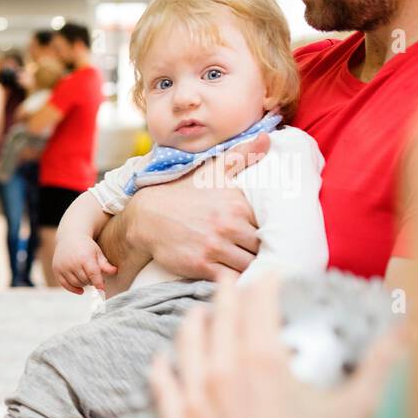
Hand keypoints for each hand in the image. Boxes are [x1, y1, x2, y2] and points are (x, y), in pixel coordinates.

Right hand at [53, 235, 116, 293]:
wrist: (70, 236)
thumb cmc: (86, 245)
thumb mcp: (97, 252)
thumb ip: (105, 264)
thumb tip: (114, 272)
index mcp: (85, 257)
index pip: (93, 274)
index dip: (98, 283)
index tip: (102, 291)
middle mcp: (72, 262)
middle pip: (84, 280)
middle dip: (91, 281)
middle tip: (94, 277)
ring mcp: (63, 266)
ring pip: (75, 283)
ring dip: (83, 284)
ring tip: (86, 278)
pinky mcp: (56, 270)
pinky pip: (65, 285)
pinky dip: (73, 289)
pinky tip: (80, 291)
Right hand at [126, 132, 268, 279]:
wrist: (146, 216)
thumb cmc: (182, 194)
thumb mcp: (212, 171)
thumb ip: (242, 156)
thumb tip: (267, 138)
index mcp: (237, 204)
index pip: (270, 224)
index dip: (271, 232)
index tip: (270, 235)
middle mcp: (228, 225)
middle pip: (261, 248)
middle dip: (262, 252)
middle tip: (261, 255)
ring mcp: (214, 246)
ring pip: (248, 265)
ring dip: (250, 268)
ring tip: (249, 267)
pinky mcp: (200, 265)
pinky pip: (229, 278)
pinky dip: (234, 279)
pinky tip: (233, 275)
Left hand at [149, 274, 406, 417]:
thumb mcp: (357, 411)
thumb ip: (380, 367)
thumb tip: (407, 332)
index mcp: (262, 360)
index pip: (258, 306)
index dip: (264, 285)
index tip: (270, 275)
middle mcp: (221, 372)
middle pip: (219, 320)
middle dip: (226, 296)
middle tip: (229, 281)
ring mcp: (195, 399)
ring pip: (186, 347)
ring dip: (192, 324)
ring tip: (196, 314)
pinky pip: (162, 388)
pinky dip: (161, 369)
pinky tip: (160, 360)